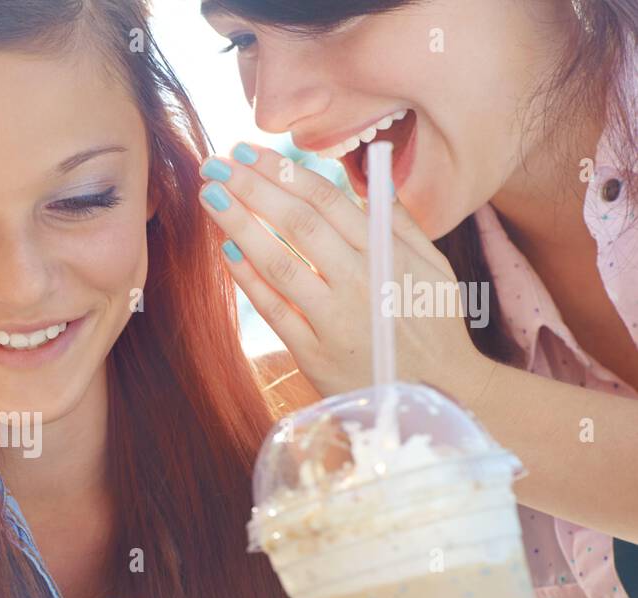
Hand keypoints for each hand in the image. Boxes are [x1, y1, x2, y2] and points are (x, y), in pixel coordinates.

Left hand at [198, 143, 493, 399]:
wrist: (441, 393)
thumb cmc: (434, 325)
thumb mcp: (433, 267)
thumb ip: (400, 220)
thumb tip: (372, 174)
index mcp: (387, 253)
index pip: (327, 200)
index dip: (284, 172)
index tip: (249, 151)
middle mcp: (360, 281)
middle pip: (298, 224)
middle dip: (252, 188)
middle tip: (215, 163)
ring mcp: (335, 319)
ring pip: (280, 263)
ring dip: (241, 225)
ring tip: (210, 196)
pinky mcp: (315, 354)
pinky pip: (275, 311)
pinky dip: (249, 280)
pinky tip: (227, 251)